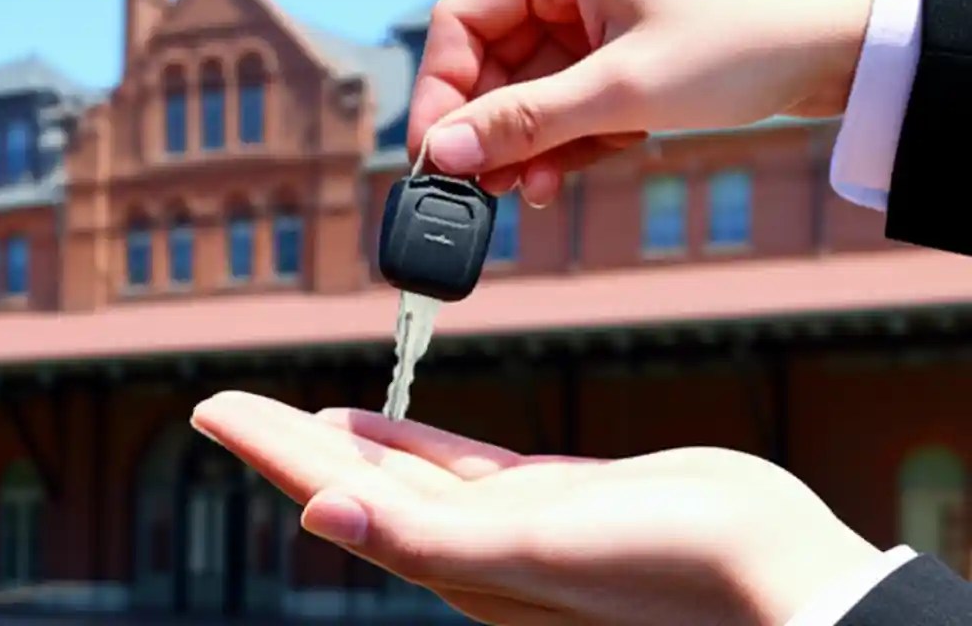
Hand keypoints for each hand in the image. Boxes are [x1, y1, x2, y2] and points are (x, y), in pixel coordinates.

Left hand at [191, 392, 881, 625]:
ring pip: (398, 475)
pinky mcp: (549, 500)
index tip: (210, 409)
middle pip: (350, 486)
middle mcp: (466, 551)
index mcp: (448, 566)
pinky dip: (413, 443)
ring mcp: (506, 527)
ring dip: (343, 445)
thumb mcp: (534, 549)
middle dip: (285, 442)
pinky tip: (382, 424)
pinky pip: (458, 466)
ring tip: (295, 417)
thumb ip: (424, 535)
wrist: (771, 577)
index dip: (268, 451)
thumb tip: (315, 517)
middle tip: (227, 405)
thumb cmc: (666, 574)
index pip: (332, 498)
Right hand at [408, 0, 877, 206]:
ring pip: (531, 89)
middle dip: (487, 128)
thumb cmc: (748, 37)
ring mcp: (600, 18)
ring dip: (525, 143)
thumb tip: (442, 152)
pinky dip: (563, 141)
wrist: (851, 43)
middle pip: (492, 60)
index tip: (434, 154)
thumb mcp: (621, 89)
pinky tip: (557, 176)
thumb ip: (524, 121)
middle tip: (478, 188)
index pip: (463, 21)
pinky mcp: (626, 53)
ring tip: (526, 189)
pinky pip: (570, 102)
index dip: (440, 92)